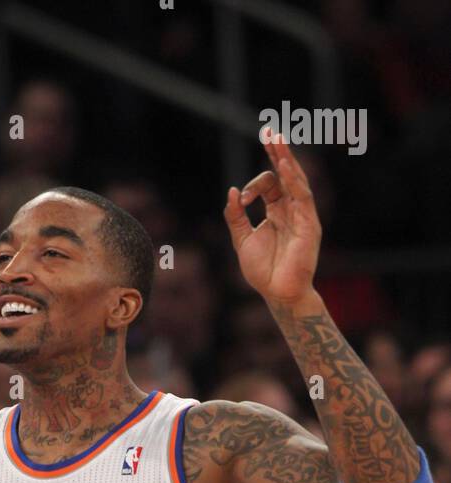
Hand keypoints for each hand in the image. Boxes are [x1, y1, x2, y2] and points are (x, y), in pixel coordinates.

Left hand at [224, 132, 321, 310]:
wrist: (277, 293)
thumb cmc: (263, 271)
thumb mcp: (242, 240)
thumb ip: (235, 217)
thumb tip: (231, 192)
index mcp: (277, 212)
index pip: (269, 184)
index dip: (254, 185)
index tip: (241, 199)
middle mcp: (291, 209)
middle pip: (285, 174)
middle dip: (277, 152)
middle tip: (268, 131)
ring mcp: (302, 215)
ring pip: (296, 180)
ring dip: (286, 159)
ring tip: (277, 139)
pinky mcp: (309, 224)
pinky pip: (302, 197)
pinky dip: (294, 180)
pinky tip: (286, 165)